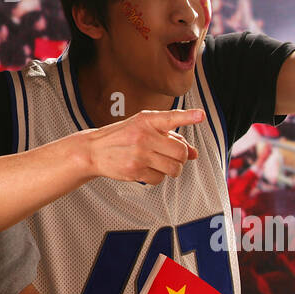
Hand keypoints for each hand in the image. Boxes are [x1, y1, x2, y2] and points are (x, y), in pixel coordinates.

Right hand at [78, 109, 202, 183]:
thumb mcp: (144, 128)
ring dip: (172, 169)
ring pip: (174, 168)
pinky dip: (157, 177)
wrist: (94, 150)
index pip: (171, 117)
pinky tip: (146, 169)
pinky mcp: (135, 170)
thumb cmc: (121, 137)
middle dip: (181, 157)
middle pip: (180, 152)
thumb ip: (170, 137)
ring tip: (160, 163)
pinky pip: (159, 179)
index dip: (188, 116)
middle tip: (172, 156)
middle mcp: (143, 135)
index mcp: (146, 120)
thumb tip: (194, 153)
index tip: (201, 115)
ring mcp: (139, 154)